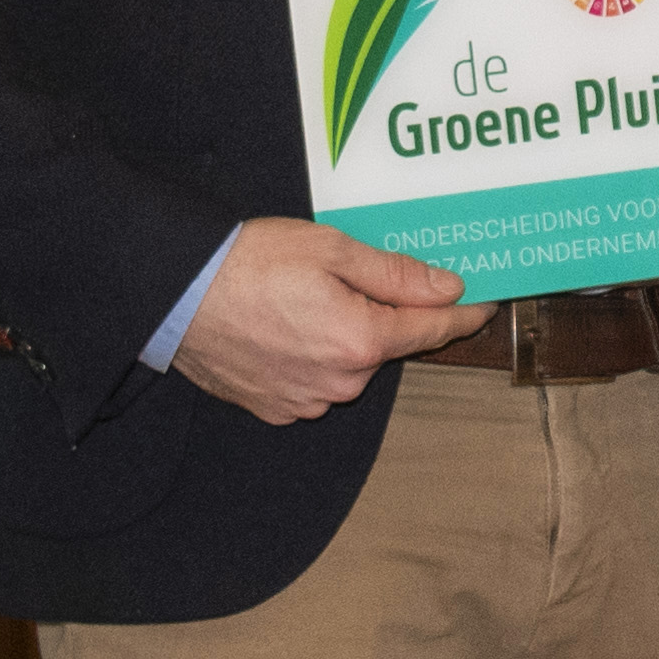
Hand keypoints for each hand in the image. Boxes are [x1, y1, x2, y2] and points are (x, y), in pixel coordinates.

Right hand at [173, 218, 468, 423]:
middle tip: (349, 279)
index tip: (485, 305)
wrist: (173, 292)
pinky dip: (310, 356)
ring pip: (349, 365)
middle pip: (385, 345)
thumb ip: (397, 275)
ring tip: (303, 300)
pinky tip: (283, 326)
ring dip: (343, 336)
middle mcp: (339, 382)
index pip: (432, 330)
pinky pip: (313, 381)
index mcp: (361, 341)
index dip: (464, 314)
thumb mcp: (333, 250)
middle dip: (381, 315)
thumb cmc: (249, 263)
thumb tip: (448, 289)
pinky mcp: (274, 408)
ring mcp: (305, 400)